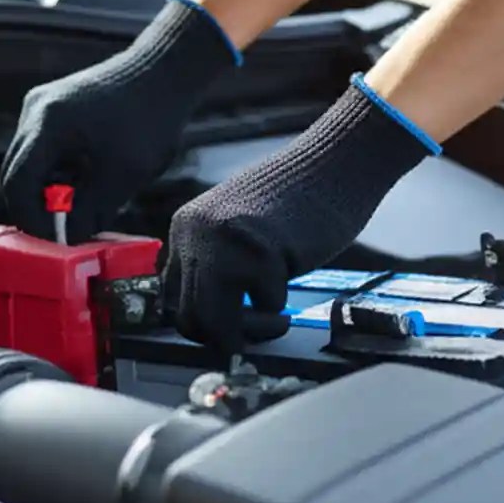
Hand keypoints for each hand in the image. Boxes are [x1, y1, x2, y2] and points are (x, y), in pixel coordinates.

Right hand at [0, 0, 239, 242]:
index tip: (54, 240)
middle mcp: (34, 111)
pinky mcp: (53, 108)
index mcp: (47, 124)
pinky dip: (57, 172)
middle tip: (64, 232)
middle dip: (36, 207)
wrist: (166, 71)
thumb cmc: (150, 118)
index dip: (30, 219)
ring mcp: (41, 106)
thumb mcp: (124, 174)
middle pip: (14, 174)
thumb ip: (92, 210)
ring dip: (48, 189)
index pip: (17, 183)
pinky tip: (87, 179)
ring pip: (27, 164)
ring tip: (83, 203)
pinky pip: (42, 150)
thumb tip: (68, 240)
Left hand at [162, 77, 437, 352]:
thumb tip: (209, 317)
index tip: (229, 329)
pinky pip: (263, 307)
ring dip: (251, 332)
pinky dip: (279, 305)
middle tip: (252, 336)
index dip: (201, 322)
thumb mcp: (235, 228)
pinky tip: (291, 278)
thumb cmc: (294, 199)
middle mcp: (194, 234)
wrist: (331, 165)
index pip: (172, 296)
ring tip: (277, 320)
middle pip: (189, 317)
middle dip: (223, 337)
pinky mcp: (258, 255)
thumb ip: (214, 261)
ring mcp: (223, 245)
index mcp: (185, 226)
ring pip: (215, 322)